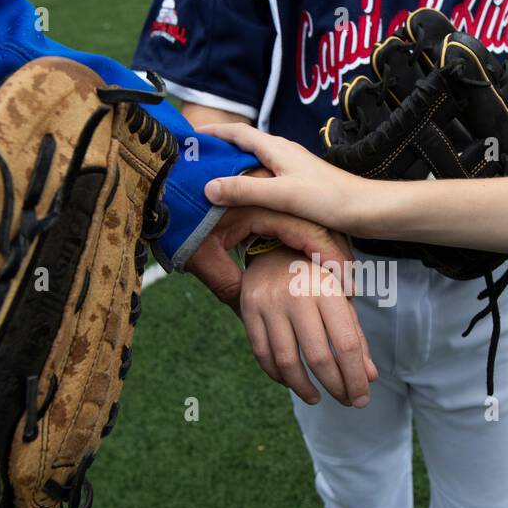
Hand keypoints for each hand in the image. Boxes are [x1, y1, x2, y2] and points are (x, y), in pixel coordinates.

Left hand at [186, 203, 353, 312]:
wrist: (157, 186)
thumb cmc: (173, 219)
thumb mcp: (200, 256)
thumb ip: (229, 286)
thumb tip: (252, 320)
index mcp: (257, 203)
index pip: (307, 230)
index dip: (330, 259)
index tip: (346, 285)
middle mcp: (268, 192)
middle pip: (315, 223)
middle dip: (335, 256)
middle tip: (350, 288)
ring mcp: (265, 192)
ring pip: (307, 220)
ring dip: (323, 248)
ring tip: (340, 279)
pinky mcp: (260, 198)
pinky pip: (291, 219)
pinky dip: (306, 241)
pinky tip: (314, 264)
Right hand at [199, 122, 373, 232]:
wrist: (365, 210)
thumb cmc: (328, 199)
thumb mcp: (282, 195)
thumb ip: (246, 190)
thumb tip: (208, 187)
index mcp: (276, 148)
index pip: (237, 132)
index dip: (213, 132)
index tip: (189, 137)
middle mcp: (282, 152)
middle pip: (243, 145)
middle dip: (218, 149)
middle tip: (193, 163)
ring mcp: (291, 167)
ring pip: (253, 162)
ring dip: (233, 167)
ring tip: (210, 182)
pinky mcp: (298, 182)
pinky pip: (264, 177)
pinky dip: (247, 182)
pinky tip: (242, 199)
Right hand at [240, 245, 377, 406]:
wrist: (273, 246)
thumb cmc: (316, 275)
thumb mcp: (341, 297)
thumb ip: (355, 335)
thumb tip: (369, 376)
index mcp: (327, 288)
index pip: (345, 344)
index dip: (356, 377)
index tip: (362, 397)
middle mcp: (296, 296)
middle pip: (318, 357)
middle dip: (336, 387)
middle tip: (346, 401)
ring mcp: (268, 304)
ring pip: (287, 362)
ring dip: (304, 388)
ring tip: (317, 398)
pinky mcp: (248, 311)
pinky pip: (262, 354)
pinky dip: (278, 375)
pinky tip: (293, 382)